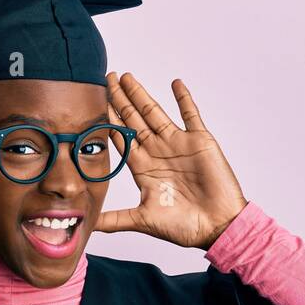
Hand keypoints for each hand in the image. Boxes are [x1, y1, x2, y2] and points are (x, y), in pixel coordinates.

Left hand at [96, 72, 247, 249]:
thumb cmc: (183, 227)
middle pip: (134, 120)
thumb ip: (115, 219)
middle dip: (120, 100)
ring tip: (127, 77)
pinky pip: (191, 114)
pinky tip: (175, 83)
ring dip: (141, 94)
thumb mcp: (142, 221)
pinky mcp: (200, 141)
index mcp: (143, 169)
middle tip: (107, 78)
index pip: (121, 138)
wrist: (216, 227)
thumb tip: (88, 227)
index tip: (96, 102)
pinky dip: (184, 99)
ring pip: (155, 113)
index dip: (109, 120)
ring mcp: (178, 145)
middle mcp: (158, 153)